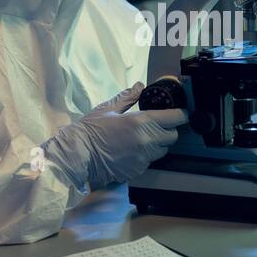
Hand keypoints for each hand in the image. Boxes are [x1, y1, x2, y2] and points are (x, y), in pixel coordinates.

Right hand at [44, 83, 187, 188]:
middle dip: (167, 130)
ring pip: (162, 150)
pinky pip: (149, 162)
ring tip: (140, 139)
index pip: (175, 118)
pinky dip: (144, 156)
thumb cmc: (90, 130)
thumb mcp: (108, 108)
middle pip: (172, 136)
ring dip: (157, 144)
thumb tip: (139, 86)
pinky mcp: (137, 171)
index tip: (178, 113)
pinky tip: (130, 151)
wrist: (77, 155)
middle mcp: (147, 141)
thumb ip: (128, 97)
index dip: (179, 114)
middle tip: (155, 126)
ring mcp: (143, 158)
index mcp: (142, 122)